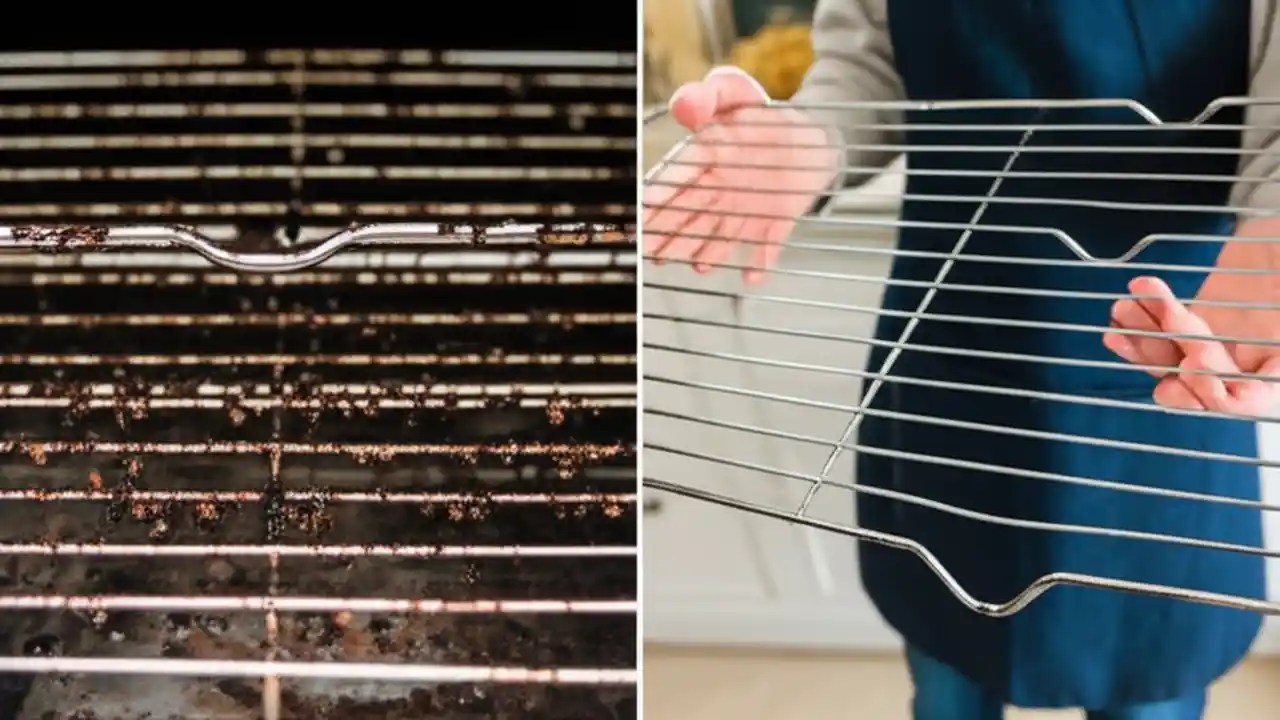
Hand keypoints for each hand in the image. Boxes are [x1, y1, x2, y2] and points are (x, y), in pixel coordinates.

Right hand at [642, 66, 839, 282]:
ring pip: (719, 235)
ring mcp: (744, 210)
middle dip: (671, 236)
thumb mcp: (733, 92)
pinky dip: (760, 261)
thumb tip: (686, 103)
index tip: (642, 214)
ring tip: (698, 265)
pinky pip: (766, 245)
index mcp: (701, 162)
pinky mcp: (773, 222)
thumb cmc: (760, 114)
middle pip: (688, 217)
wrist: (807, 133)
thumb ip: (709, 94)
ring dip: (708, 252)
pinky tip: (752, 276)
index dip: (657, 199)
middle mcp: (717, 191)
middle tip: (655, 253)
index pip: (673, 182)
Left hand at [1103, 222, 1279, 413]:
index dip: (1222, 395)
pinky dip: (1142, 320)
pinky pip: (1165, 332)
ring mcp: (1226, 344)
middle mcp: (1256, 364)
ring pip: (1176, 359)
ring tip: (1123, 313)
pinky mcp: (1202, 321)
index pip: (1255, 400)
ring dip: (1145, 341)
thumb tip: (1252, 368)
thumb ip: (1279, 340)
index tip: (1195, 370)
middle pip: (1208, 380)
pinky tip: (1127, 304)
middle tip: (1162, 329)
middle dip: (1179, 358)